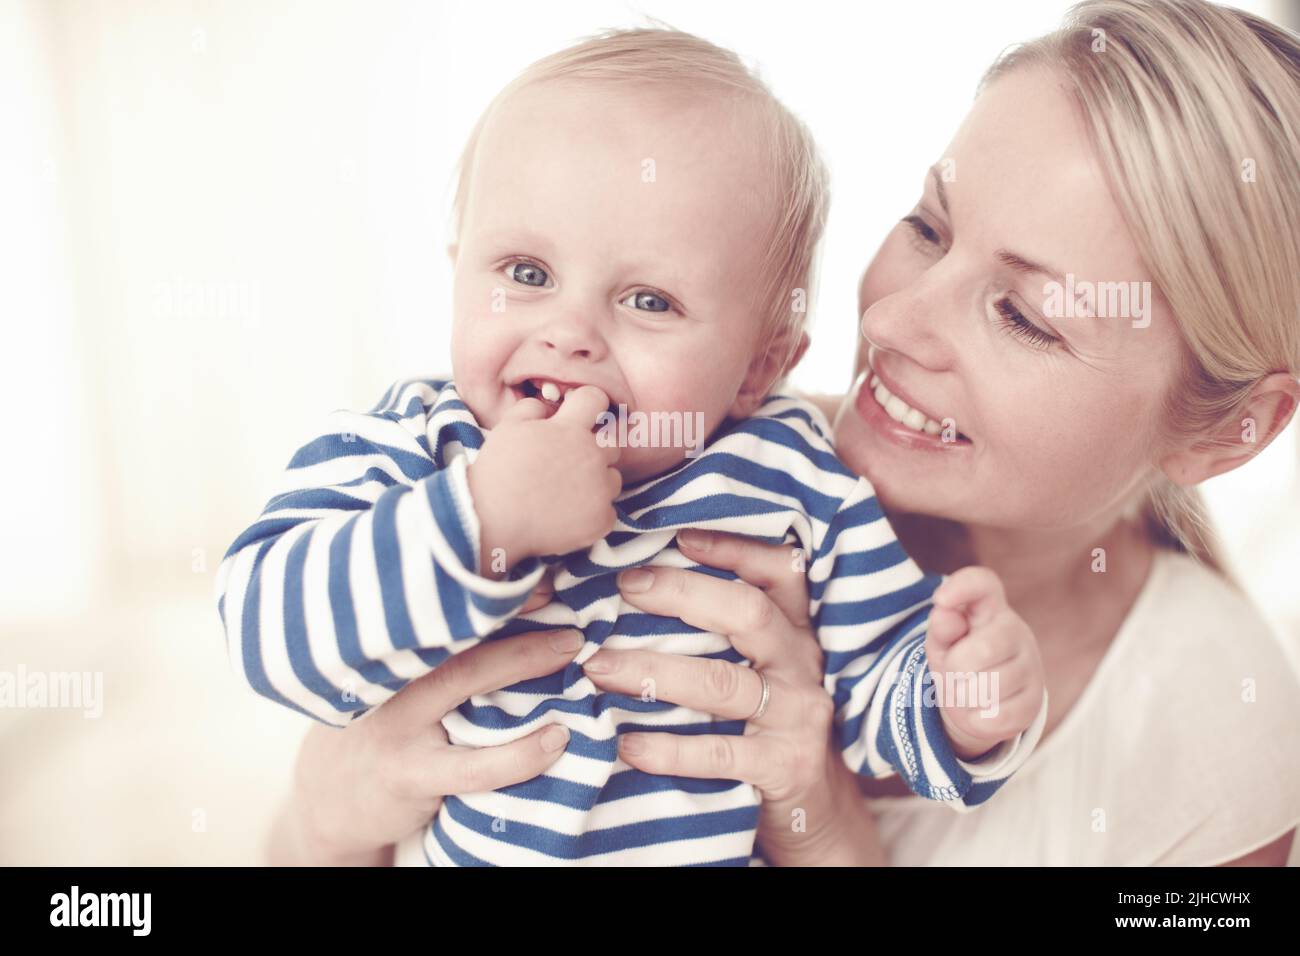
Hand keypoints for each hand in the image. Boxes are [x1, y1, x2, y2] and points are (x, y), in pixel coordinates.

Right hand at [269, 582, 578, 865]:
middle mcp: (390, 672)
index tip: (541, 572)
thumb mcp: (397, 680)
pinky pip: (474, 765)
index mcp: (393, 644)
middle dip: (518, 612)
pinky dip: (520, 753)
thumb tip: (516, 600)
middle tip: (571, 616)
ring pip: (464, 681)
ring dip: (524, 662)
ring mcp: (396, 723)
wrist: (328, 799)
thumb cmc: (383, 727)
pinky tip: (555, 740)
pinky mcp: (409, 774)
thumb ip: (440, 648)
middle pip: (455, 625)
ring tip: (573, 656)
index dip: (491, 581)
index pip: (442, 601)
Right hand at [469, 386, 620, 572]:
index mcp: (570, 429)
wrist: (491, 520)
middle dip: (595, 449)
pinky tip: (569, 516)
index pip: (596, 399)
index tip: (581, 417)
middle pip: (612, 443)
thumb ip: (533, 408)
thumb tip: (549, 406)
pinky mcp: (601, 519)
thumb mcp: (507, 427)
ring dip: (597, 482)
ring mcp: (600, 489)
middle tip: (568, 464)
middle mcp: (592, 455)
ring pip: (613, 479)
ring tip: (566, 493)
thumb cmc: (497, 472)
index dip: (588, 405)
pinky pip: (609, 512)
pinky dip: (593, 514)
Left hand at [580, 529, 885, 865]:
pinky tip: (627, 745)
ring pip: (720, 682)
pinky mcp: (784, 766)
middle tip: (625, 586)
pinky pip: (720, 752)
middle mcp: (801, 664)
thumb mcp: (762, 670)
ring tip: (598, 668)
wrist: (816, 811)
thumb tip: (637, 587)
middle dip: (681, 594)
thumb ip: (722, 632)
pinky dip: (669, 748)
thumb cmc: (768, 726)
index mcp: (794, 632)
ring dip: (653, 672)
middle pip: (746, 613)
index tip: (678, 535)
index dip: (733, 548)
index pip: (778, 572)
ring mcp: (796, 715)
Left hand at [926, 566, 1045, 759]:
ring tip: (966, 691)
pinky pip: (997, 717)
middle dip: (956, 668)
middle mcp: (1016, 632)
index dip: (963, 587)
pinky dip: (978, 719)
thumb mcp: (942, 643)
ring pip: (990, 688)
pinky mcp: (1035, 702)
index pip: (983, 584)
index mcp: (989, 608)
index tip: (941, 600)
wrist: (980, 702)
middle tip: (954, 672)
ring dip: (964, 696)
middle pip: (983, 650)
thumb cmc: (959, 660)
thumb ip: (941, 628)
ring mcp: (1031, 667)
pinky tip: (981, 709)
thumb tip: (943, 612)